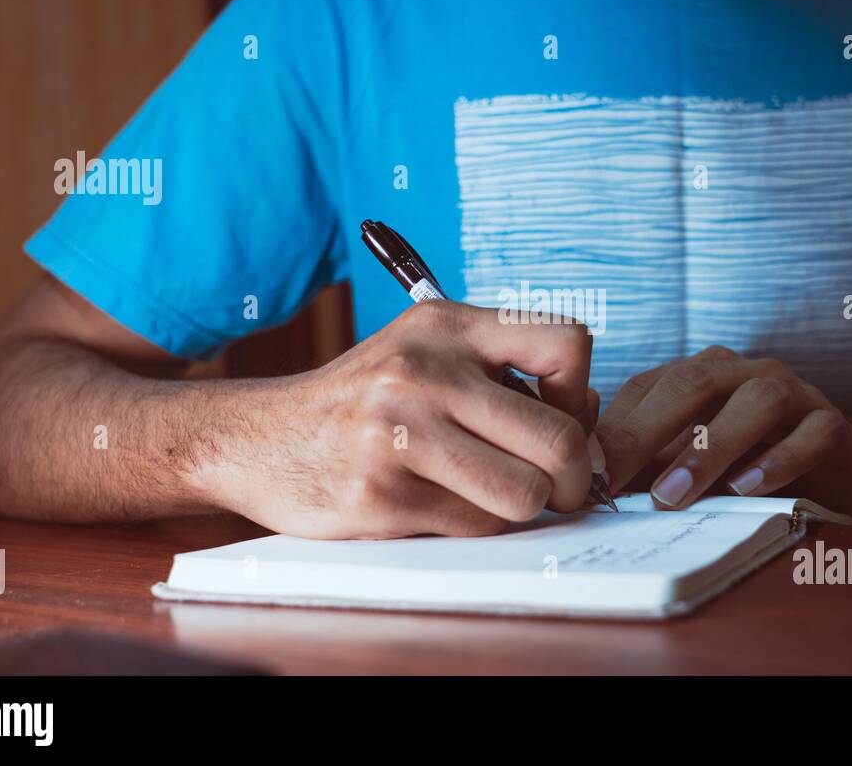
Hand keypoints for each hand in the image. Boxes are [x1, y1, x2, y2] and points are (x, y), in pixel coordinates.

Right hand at [195, 301, 601, 538]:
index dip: (579, 393)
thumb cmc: (362, 401)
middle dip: (572, 477)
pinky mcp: (381, 495)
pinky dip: (474, 525)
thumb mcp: (428, 356)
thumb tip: (592, 413)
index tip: (559, 417)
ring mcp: (399, 434)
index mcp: (445, 325)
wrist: (259, 439)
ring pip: (525, 494)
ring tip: (493, 494)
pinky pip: (476, 527)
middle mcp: (424, 371)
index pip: (568, 342)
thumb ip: (507, 374)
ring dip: (522, 507)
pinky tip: (441, 503)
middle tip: (556, 487)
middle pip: (560, 439)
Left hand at [595, 346, 851, 518]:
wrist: (838, 473)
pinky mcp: (834, 426)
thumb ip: (648, 463)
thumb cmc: (749, 465)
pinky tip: (747, 489)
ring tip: (674, 495)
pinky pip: (811, 434)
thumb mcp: (690, 463)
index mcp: (703, 374)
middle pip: (695, 383)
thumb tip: (589, 485)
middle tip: (616, 481)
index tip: (583, 469)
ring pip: (756, 402)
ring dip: (710, 449)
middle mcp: (746, 374)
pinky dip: (778, 460)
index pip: (650, 385)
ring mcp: (796, 394)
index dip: (615, 425)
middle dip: (648, 431)